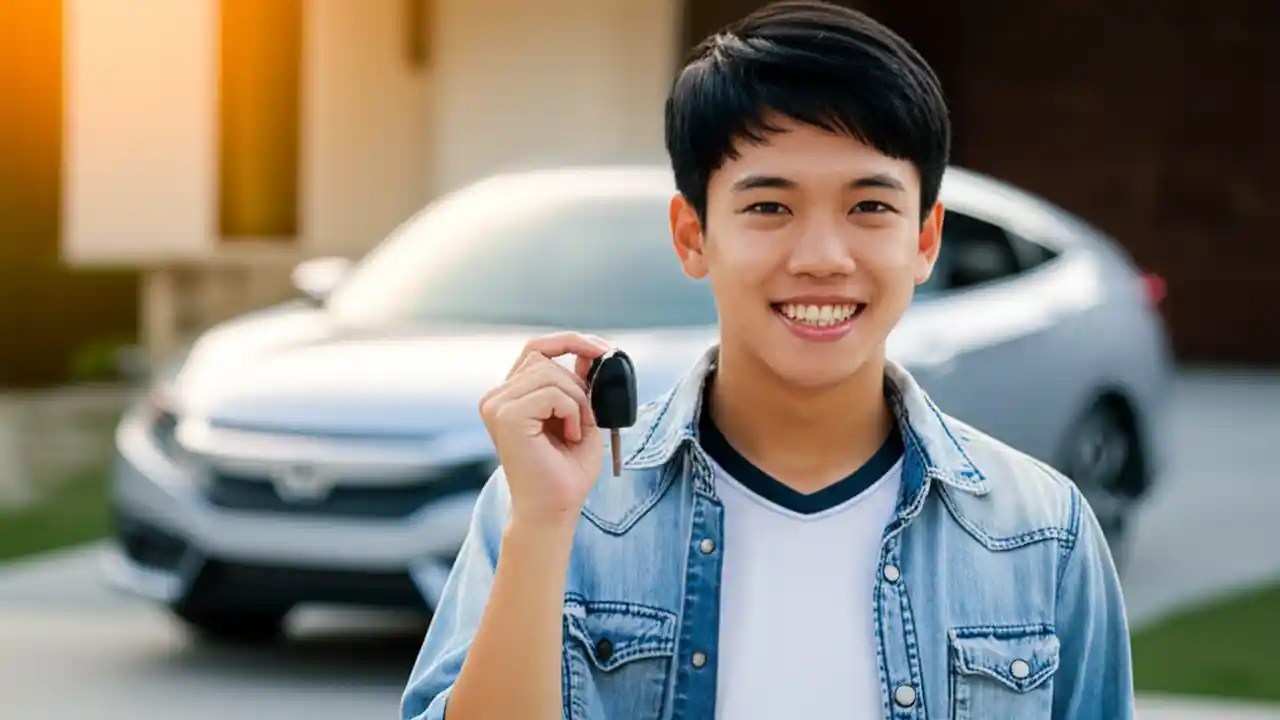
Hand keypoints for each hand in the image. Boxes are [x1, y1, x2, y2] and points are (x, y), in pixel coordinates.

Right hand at [479, 332, 610, 527]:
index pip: (535, 348)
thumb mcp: (581, 416)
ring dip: (577, 402)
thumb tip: (589, 351)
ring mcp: (496, 405)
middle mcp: (496, 397)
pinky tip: (569, 437)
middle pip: (544, 357)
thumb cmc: (566, 471)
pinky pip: (553, 392)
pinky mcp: (505, 416)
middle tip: (585, 420)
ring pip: (551, 373)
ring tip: (574, 433)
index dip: (570, 342)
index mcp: (509, 395)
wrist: (554, 510)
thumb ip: (580, 382)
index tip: (603, 349)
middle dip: (578, 384)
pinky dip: (572, 412)